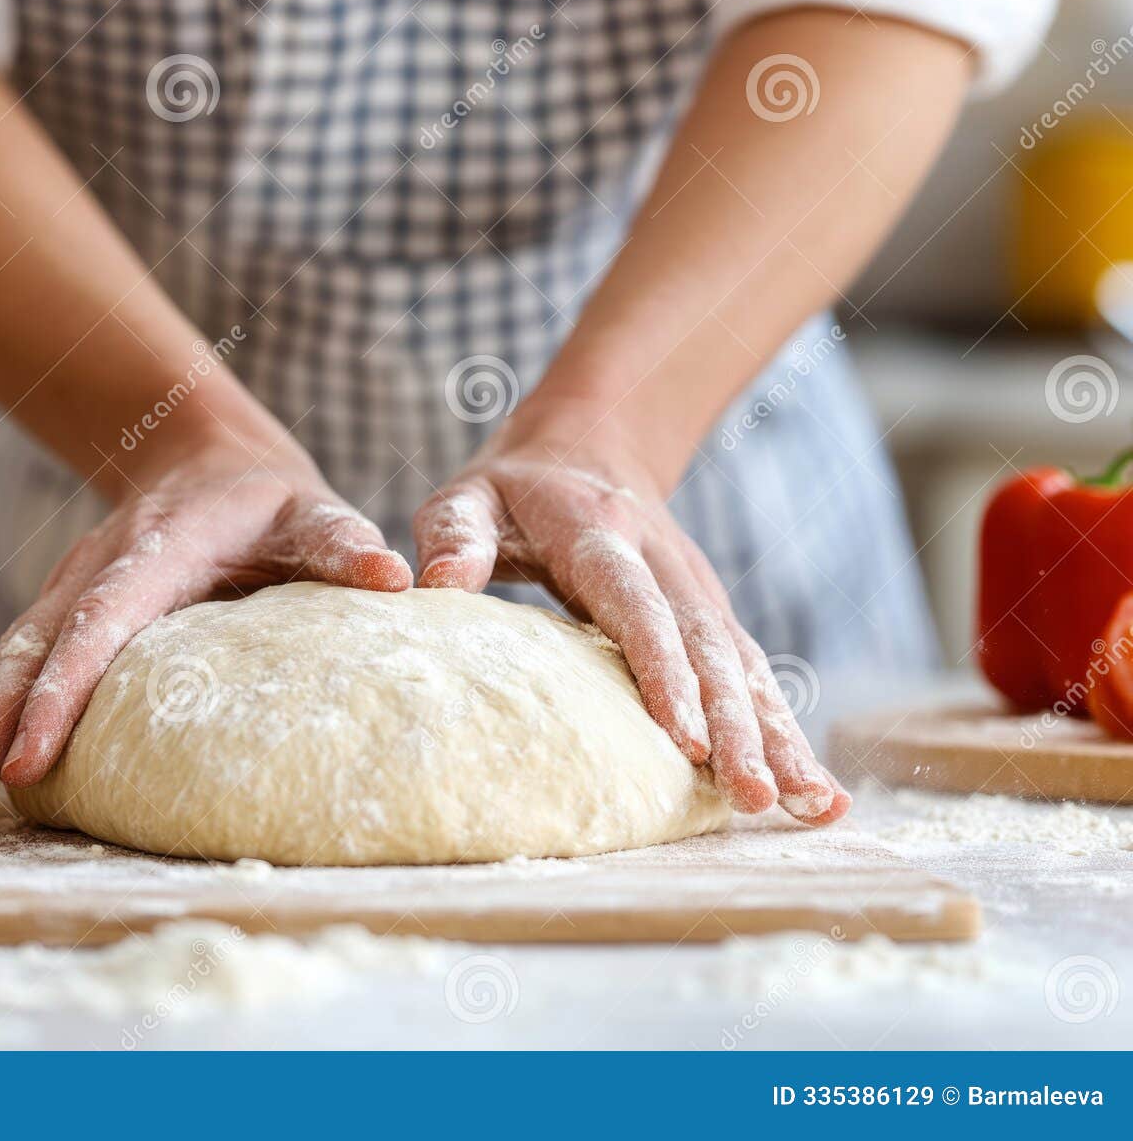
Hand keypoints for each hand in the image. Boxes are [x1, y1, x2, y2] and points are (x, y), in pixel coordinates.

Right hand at [0, 439, 410, 822]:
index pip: (100, 622)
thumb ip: (340, 541)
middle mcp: (92, 576)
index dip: (64, 689)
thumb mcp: (309, 508)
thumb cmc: (267, 498)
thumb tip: (393, 579)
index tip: (33, 757)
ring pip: (1, 668)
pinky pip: (12, 677)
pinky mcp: (62, 623)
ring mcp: (67, 599)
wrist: (202, 454)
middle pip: (23, 653)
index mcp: (151, 551)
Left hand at [413, 425, 849, 826]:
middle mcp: (666, 565)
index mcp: (601, 538)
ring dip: (780, 737)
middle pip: (709, 650)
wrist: (589, 443)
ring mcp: (699, 592)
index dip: (665, 673)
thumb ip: (453, 535)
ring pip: (748, 668)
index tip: (684, 740)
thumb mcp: (469, 497)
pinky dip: (787, 731)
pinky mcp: (714, 617)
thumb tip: (433, 582)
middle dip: (737, 727)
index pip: (638, 610)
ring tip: (812, 806)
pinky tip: (815, 791)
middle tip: (755, 797)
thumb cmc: (513, 488)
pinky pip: (756, 677)